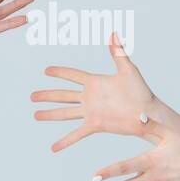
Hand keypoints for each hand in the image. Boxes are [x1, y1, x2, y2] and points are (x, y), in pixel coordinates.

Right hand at [31, 32, 154, 151]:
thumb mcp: (128, 70)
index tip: (46, 70)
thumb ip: (119, 52)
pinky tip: (54, 148)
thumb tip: (114, 33)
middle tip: (32, 96)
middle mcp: (90, 97)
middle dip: (47, 95)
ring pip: (65, 113)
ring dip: (50, 114)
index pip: (73, 75)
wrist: (148, 114)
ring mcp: (91, 112)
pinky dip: (65, 141)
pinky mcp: (95, 125)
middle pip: (63, 95)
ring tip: (35, 115)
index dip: (59, 73)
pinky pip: (76, 134)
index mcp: (96, 82)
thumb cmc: (142, 92)